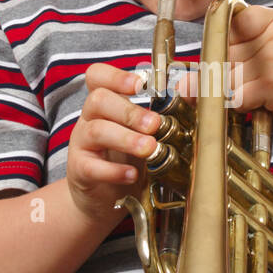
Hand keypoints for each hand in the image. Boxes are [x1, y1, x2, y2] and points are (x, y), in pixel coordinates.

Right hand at [66, 64, 161, 222]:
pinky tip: (133, 174)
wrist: (105, 196)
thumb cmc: (128, 156)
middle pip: (98, 100)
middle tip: (155, 124)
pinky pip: (91, 166)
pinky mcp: (80, 170)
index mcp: (106, 102)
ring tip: (150, 148)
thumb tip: (192, 84)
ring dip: (126, 138)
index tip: (141, 84)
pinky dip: (114, 170)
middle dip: (130, 111)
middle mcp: (90, 118)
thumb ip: (168, 107)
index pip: (97, 76)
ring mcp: (82, 143)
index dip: (116, 76)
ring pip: (95, 131)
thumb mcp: (146, 131)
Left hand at [175, 4, 272, 141]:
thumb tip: (190, 72)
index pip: (229, 20)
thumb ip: (244, 50)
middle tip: (232, 86)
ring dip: (225, 93)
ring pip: (224, 74)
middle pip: (222, 50)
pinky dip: (235, 107)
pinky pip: (233, 95)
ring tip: (247, 97)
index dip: (218, 41)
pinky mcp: (271, 82)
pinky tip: (253, 107)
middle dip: (219, 73)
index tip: (220, 57)